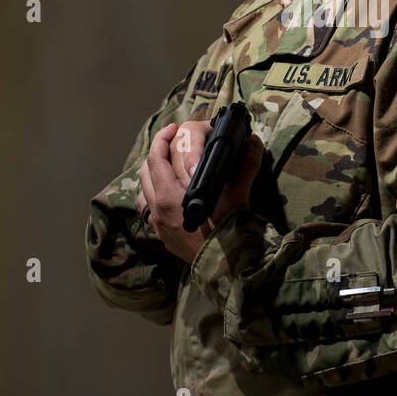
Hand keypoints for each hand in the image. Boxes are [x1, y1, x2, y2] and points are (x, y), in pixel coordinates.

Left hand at [136, 122, 264, 263]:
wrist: (228, 268)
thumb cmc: (232, 230)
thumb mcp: (240, 193)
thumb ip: (246, 164)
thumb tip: (253, 142)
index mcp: (172, 196)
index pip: (158, 157)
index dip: (164, 138)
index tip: (173, 128)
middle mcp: (159, 208)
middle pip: (147, 169)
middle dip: (158, 150)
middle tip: (172, 140)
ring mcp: (158, 223)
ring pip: (143, 188)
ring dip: (152, 171)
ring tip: (167, 162)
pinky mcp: (162, 234)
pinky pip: (147, 207)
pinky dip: (151, 193)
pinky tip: (164, 190)